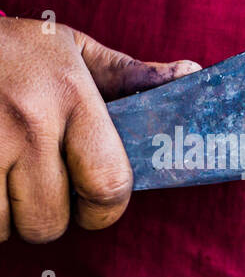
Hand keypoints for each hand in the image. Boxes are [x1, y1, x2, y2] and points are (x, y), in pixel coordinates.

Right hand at [0, 16, 198, 242]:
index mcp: (72, 96)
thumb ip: (130, 75)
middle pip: (50, 221)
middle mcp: (27, 120)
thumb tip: (192, 72)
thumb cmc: (15, 50)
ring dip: (7, 219)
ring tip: (7, 183)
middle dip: (49, 220)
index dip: (103, 213)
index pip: (108, 184)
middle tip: (42, 196)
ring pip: (4, 226)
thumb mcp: (73, 50)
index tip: (93, 208)